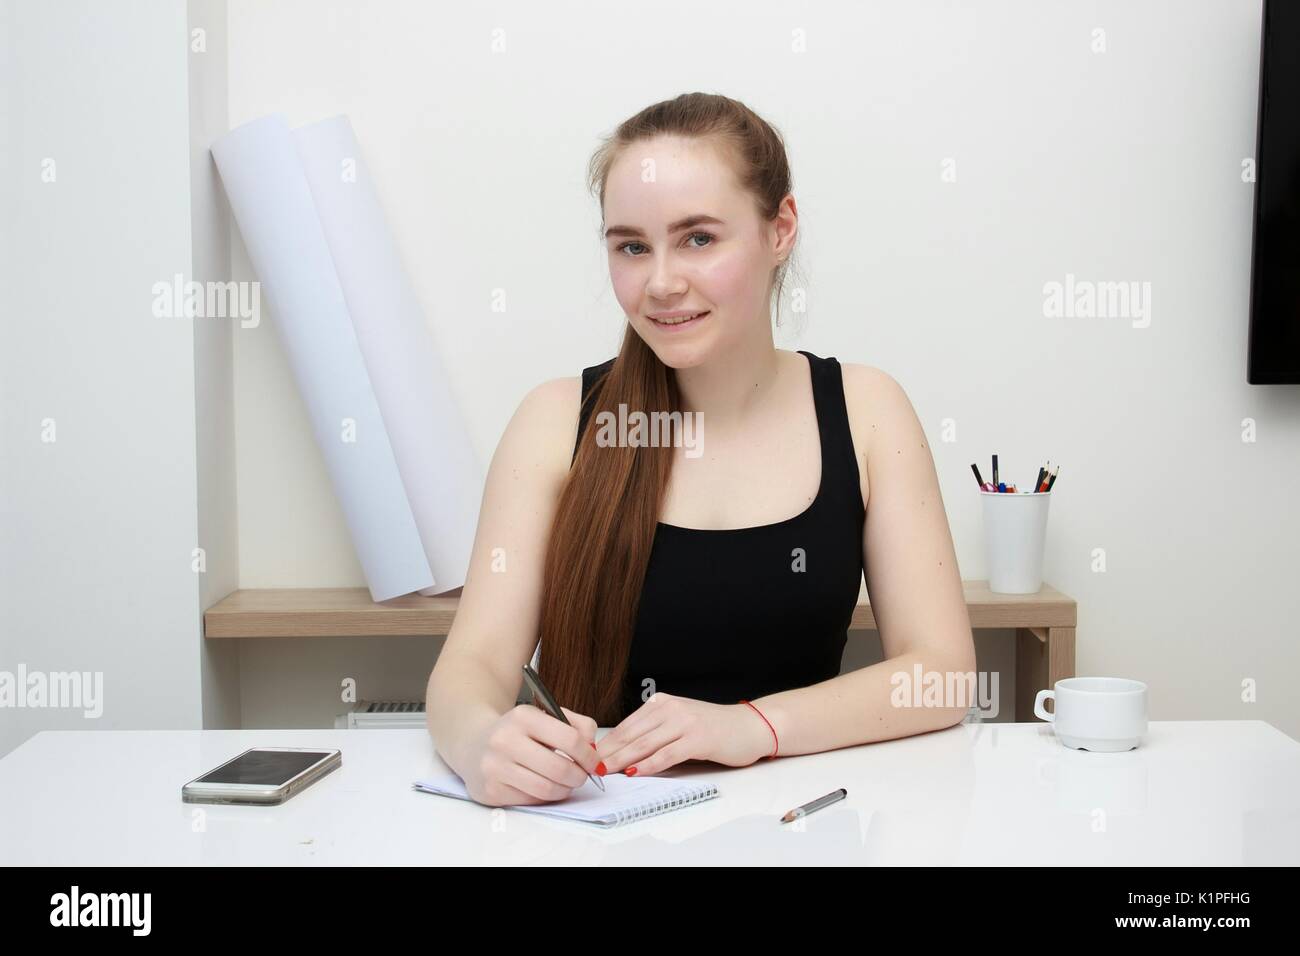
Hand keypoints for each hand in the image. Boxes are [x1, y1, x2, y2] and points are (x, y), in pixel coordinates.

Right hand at [464, 704, 601, 806]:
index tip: (594, 762)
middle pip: (560, 769)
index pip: (570, 739)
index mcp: (523, 716)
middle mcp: (505, 740)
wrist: (473, 743)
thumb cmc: (517, 731)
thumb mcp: (544, 716)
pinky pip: (530, 800)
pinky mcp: (490, 790)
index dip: (588, 755)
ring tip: (565, 783)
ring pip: (546, 789)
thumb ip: (576, 725)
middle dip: (578, 776)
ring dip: (564, 790)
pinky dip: (544, 797)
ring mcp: (495, 767)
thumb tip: (594, 749)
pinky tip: (543, 786)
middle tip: (581, 776)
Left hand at [594, 693, 774, 775]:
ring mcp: (684, 722)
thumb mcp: (679, 723)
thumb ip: (655, 732)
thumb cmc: (713, 729)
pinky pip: (666, 754)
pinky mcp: (697, 738)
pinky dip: (648, 765)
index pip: (627, 725)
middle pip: (632, 734)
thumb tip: (624, 752)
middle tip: (590, 766)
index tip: (590, 755)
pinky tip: (636, 772)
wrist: (748, 727)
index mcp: (662, 702)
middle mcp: (671, 708)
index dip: (607, 742)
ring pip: (645, 744)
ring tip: (606, 771)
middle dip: (609, 752)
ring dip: (623, 760)